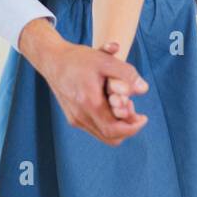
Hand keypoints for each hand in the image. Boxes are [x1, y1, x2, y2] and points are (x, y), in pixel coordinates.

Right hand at [19, 20, 147, 144]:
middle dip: (127, 128)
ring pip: (103, 135)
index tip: (144, 117)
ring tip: (124, 107)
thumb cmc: (79, 58)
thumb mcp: (105, 61)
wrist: (52, 60)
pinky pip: (94, 128)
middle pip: (111, 137)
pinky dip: (106, 122)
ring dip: (117, 125)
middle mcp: (80, 116)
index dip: (133, 128)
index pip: (114, 130)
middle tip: (134, 111)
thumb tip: (144, 89)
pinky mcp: (72, 117)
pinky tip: (110, 105)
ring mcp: (75, 119)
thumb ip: (126, 74)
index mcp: (89, 104)